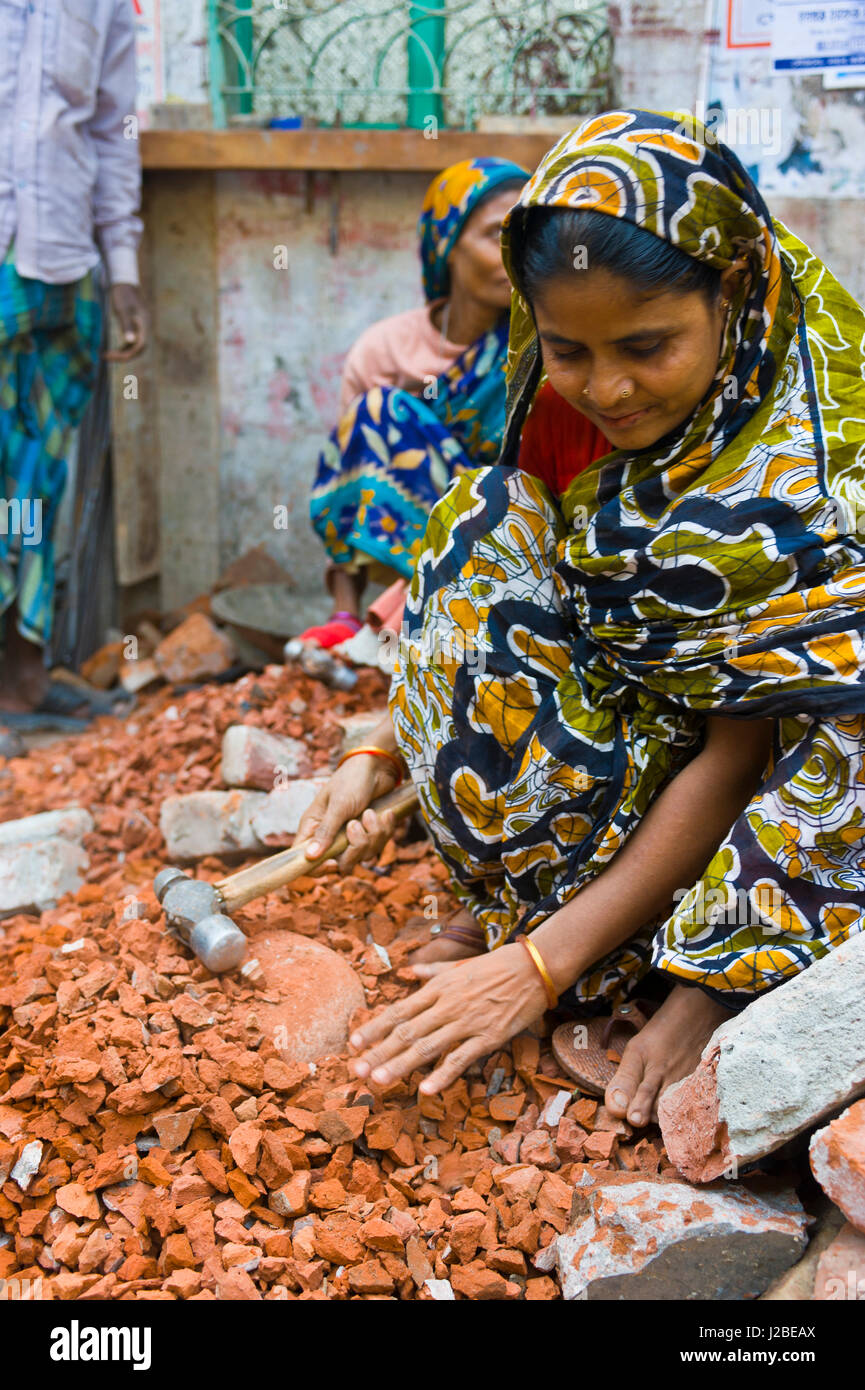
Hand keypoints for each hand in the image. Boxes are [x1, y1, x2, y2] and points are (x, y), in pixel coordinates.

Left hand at [105, 283, 146, 360]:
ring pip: (134, 347)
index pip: (139, 347)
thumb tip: (130, 341)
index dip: (126, 354)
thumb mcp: (123, 309)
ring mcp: (141, 328)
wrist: (125, 283)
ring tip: (107, 355)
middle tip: (106, 356)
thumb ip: (127, 325)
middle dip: (122, 356)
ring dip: (122, 353)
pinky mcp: (135, 327)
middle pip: (137, 350)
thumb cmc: (123, 294)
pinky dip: (123, 347)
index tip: (111, 355)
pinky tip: (113, 350)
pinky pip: (131, 342)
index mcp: (144, 325)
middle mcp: (145, 329)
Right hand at [295, 754, 397, 870]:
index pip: (306, 860)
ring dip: (373, 835)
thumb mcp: (338, 805)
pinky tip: (386, 814)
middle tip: (356, 825)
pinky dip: (385, 829)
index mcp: (314, 828)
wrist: (378, 766)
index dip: (319, 868)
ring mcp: (351, 835)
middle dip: (355, 848)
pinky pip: (379, 844)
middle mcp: (331, 835)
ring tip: (371, 813)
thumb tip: (309, 857)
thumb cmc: (352, 780)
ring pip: (364, 855)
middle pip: (341, 863)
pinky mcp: (369, 832)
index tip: (334, 862)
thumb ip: (325, 831)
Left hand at [349, 942, 547, 1093]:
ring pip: (427, 1047)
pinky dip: (442, 1074)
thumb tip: (410, 970)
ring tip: (378, 1081)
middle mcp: (447, 1005)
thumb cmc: (495, 966)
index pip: (398, 1011)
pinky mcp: (488, 1037)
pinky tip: (425, 1089)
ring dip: (400, 1065)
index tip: (353, 1043)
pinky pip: (460, 1058)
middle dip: (378, 1052)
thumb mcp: (459, 965)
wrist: (533, 968)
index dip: (374, 1028)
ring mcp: (467, 1022)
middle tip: (356, 1071)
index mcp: (438, 988)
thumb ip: (432, 970)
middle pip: (406, 1032)